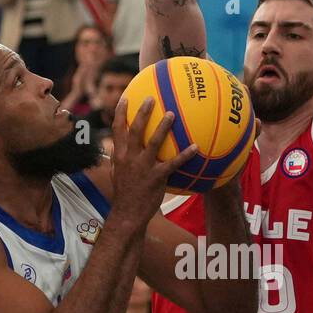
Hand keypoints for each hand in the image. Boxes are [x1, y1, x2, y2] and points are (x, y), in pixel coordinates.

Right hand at [110, 98, 198, 223]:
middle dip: (142, 112)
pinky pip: (172, 163)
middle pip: (135, 130)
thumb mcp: (116, 173)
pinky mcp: (156, 177)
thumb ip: (119, 158)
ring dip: (163, 127)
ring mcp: (142, 167)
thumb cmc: (124, 193)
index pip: (117, 129)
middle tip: (151, 98)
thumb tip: (120, 146)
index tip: (125, 98)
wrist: (127, 214)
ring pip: (153, 142)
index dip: (120, 112)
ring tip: (172, 114)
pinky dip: (185, 155)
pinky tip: (196, 147)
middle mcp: (129, 158)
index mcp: (119, 155)